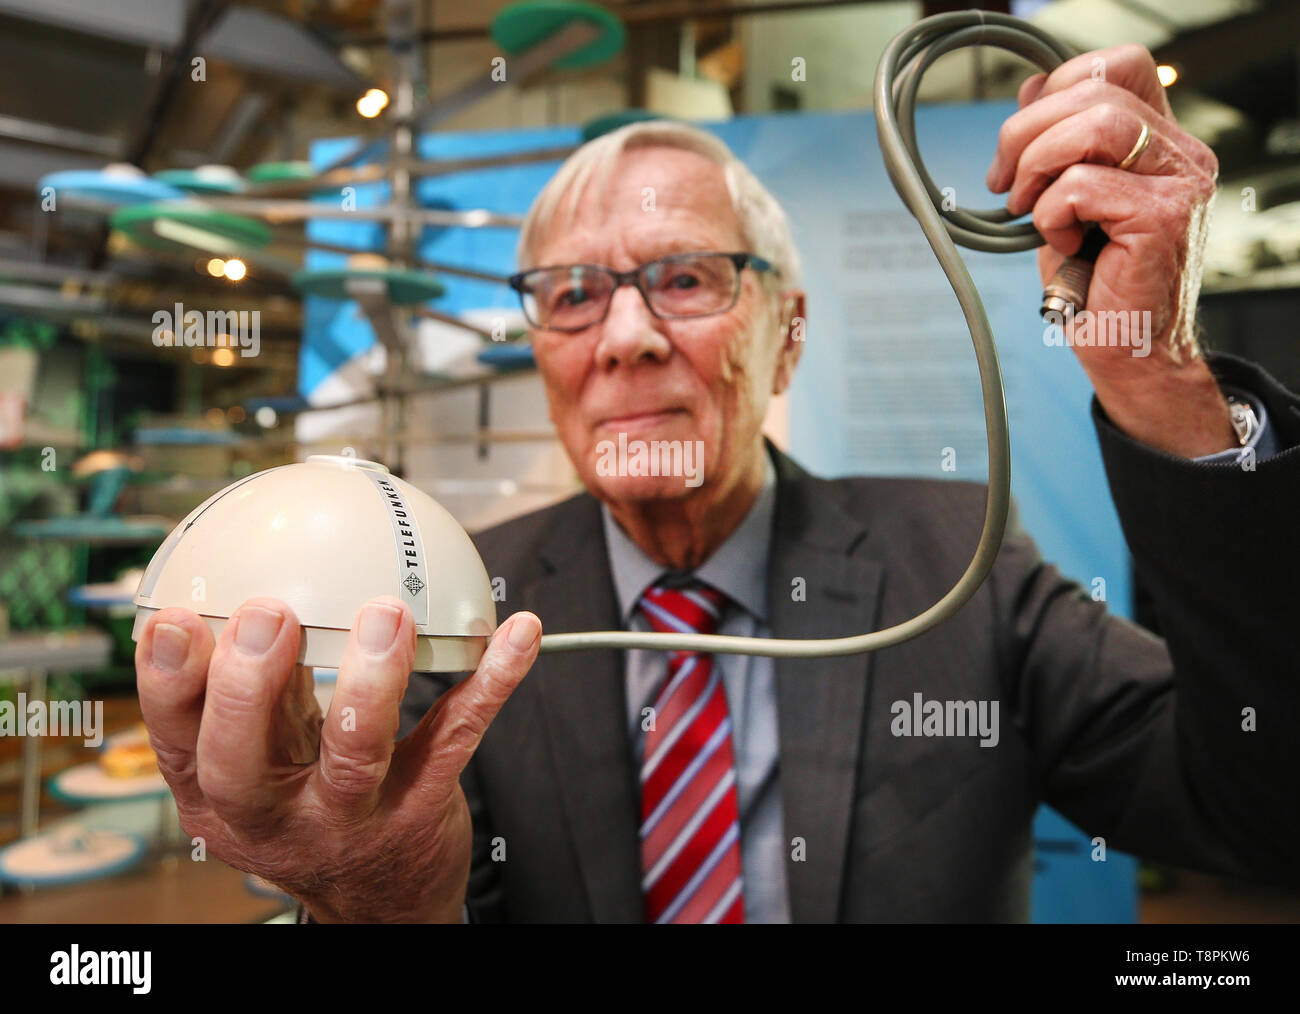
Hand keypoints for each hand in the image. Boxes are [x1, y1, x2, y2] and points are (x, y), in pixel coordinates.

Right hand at [135, 595, 540, 922]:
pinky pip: (455, 738)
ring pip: (354, 756)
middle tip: (270, 617)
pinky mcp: (420, 807)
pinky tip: (517, 635)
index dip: (168, 684)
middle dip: (247, 687)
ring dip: (370, 682)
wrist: (379, 900)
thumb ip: (253, 690)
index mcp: (218, 794)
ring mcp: (350, 817)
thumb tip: (250, 580)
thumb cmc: (308, 803)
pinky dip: (491, 682)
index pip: (174, 742)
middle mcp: (274, 815)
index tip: (177, 620)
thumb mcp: (261, 760)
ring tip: (387, 617)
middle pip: (241, 763)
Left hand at [987, 44, 1236, 456]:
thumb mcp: (1065, 200)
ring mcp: (1178, 183)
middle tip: (1004, 183)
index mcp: (1161, 139)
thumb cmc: (1093, 281)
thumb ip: (1056, 145)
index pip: (1116, 67)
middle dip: (1026, 132)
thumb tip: (1028, 95)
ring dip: (1039, 165)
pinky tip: (1062, 244)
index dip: (1056, 88)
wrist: (1126, 350)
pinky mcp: (1161, 218)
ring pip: (1095, 124)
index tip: (1018, 144)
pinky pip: (1082, 186)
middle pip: (1095, 90)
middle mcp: (1180, 153)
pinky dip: (1051, 214)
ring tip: (1028, 209)